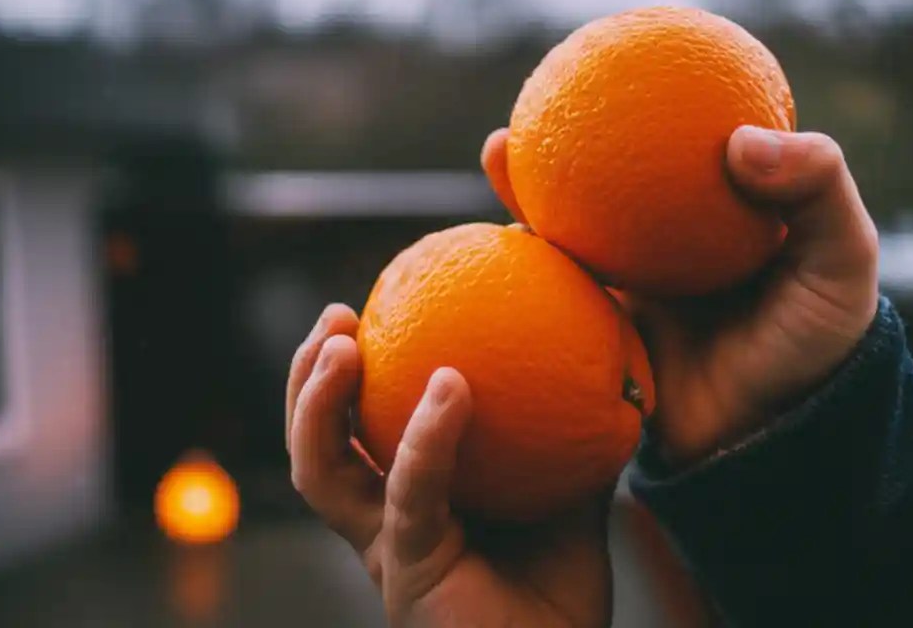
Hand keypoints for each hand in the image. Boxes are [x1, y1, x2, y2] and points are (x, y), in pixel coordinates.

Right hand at [287, 304, 612, 626]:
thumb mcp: (568, 502)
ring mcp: (388, 550)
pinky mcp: (410, 570)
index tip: (364, 314)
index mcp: (404, 508)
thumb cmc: (559, 600)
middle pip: (313, 448)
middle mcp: (381, 527)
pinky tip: (451, 387)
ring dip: (319, 403)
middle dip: (306, 379)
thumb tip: (606, 368)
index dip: (340, 379)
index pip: (352, 436)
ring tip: (342, 344)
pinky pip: (411, 494)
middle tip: (336, 318)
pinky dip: (427, 439)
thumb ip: (573, 443)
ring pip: (321, 472)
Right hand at [481, 126, 878, 461]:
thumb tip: (741, 141)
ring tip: (498, 153)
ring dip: (528, 194)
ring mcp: (630, 290)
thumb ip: (818, 190)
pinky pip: (555, 294)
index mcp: (718, 217)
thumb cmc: (817, 351)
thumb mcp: (842, 265)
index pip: (678, 147)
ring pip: (569, 231)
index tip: (620, 63)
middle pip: (607, 181)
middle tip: (535, 102)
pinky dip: (524, 267)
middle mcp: (668, 246)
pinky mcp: (599, 336)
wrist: (773, 446)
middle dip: (565, 141)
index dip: (648, 103)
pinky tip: (495, 238)